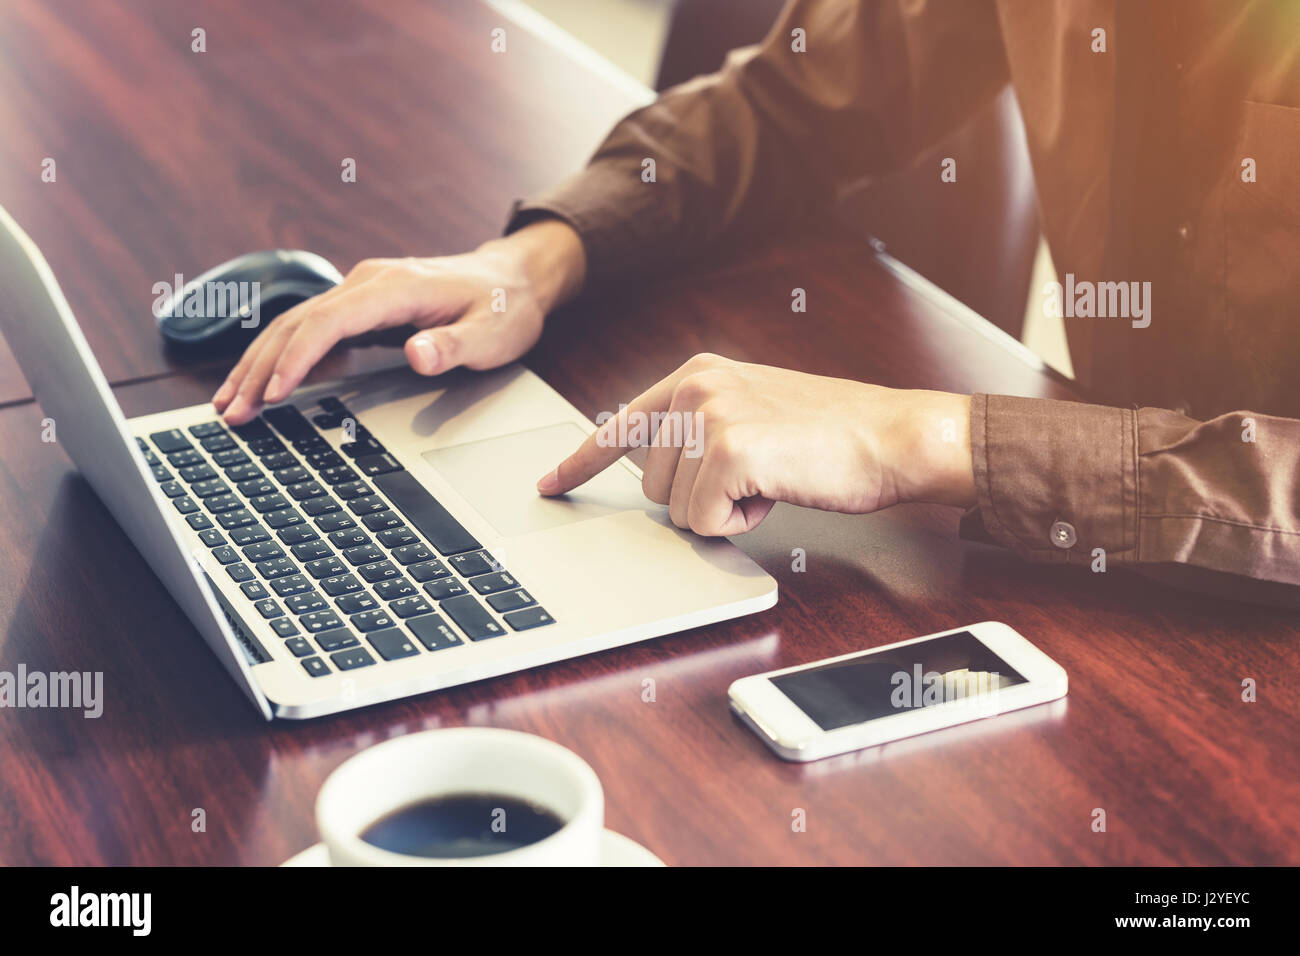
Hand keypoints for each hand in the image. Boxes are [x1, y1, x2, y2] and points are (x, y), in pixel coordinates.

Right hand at [212, 219, 585, 423]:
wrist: (512, 280)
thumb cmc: (503, 308)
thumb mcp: (491, 333)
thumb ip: (453, 345)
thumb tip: (418, 354)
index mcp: (394, 287)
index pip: (328, 321)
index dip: (298, 358)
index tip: (274, 394)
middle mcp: (367, 283)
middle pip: (297, 323)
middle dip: (259, 368)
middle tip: (231, 413)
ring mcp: (360, 293)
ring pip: (294, 326)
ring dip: (259, 365)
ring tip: (230, 405)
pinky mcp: (360, 309)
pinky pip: (309, 332)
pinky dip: (281, 359)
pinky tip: (262, 387)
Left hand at [537, 353, 975, 535]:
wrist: (891, 436)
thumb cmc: (830, 437)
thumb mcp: (753, 414)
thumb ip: (700, 430)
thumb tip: (659, 472)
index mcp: (697, 376)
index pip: (622, 425)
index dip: (581, 463)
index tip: (549, 485)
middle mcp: (694, 388)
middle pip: (651, 485)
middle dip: (701, 498)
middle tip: (759, 475)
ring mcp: (709, 416)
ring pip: (676, 509)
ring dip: (724, 510)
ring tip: (772, 477)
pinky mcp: (729, 450)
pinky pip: (705, 522)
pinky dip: (741, 523)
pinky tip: (777, 490)